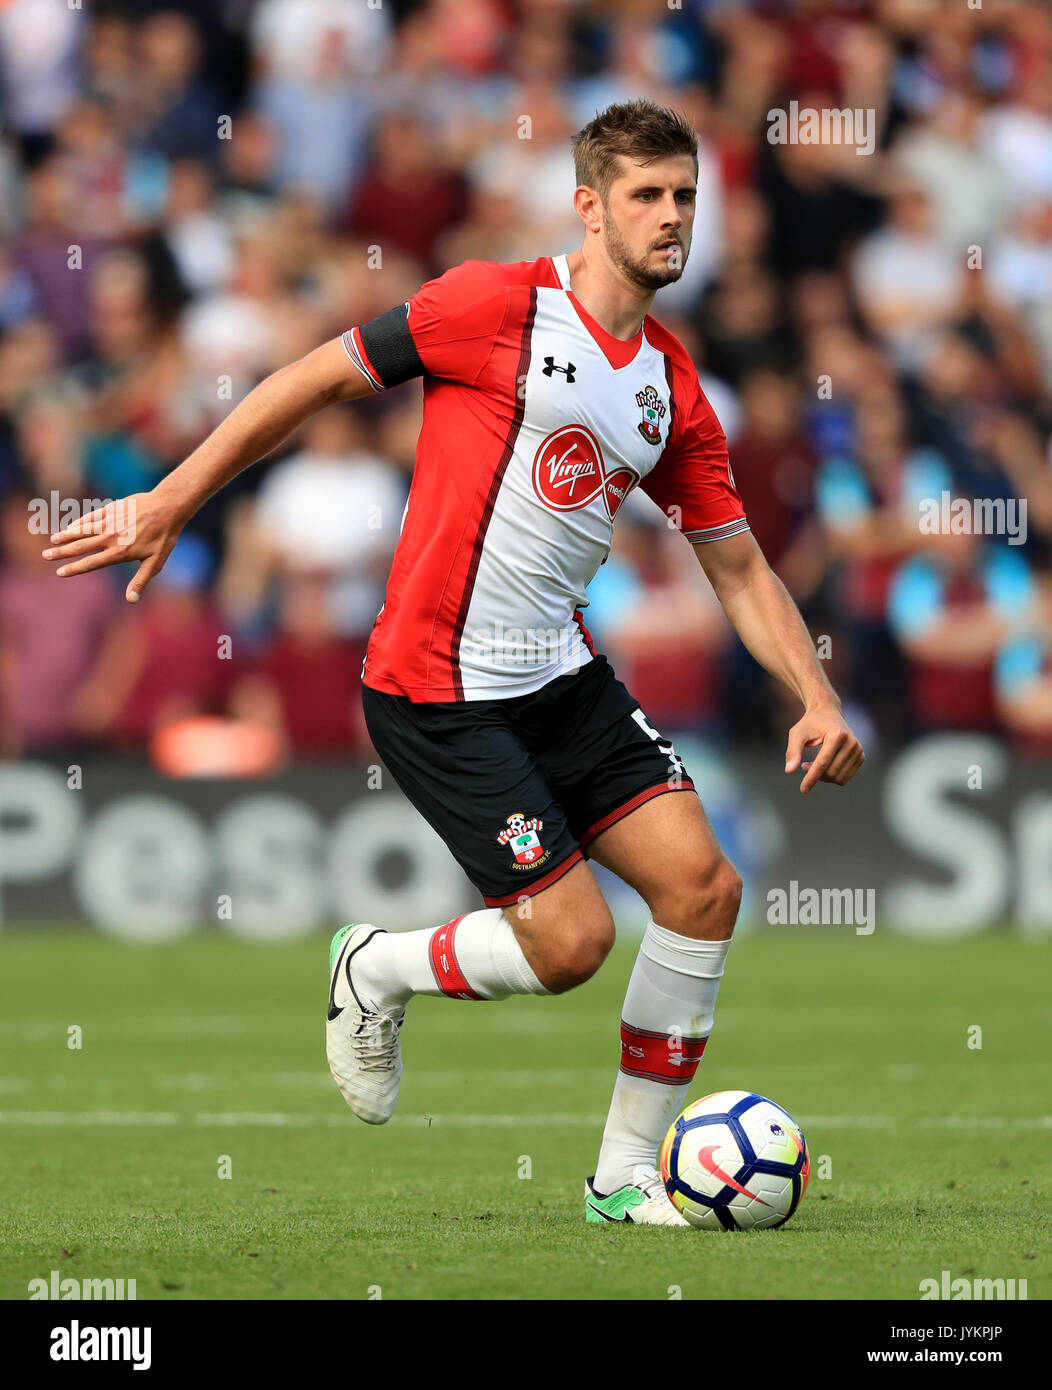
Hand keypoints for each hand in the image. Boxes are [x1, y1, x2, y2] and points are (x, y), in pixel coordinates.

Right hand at [42, 490, 183, 602]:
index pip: (91, 563)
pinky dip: (80, 522)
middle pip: (80, 546)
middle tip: (45, 556)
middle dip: (62, 553)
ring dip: (66, 535)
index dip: (74, 568)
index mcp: (120, 552)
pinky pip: (91, 517)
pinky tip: (71, 527)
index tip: (60, 572)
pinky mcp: (112, 509)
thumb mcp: (155, 563)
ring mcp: (110, 522)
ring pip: (82, 530)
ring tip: (53, 541)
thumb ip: (140, 581)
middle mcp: (111, 537)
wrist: (167, 508)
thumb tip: (131, 601)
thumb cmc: (164, 538)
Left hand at [784, 704, 864, 792]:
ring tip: (812, 764)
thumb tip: (789, 771)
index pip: (823, 764)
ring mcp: (858, 750)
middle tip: (803, 765)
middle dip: (815, 775)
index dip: (811, 778)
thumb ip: (792, 751)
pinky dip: (832, 776)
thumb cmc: (810, 723)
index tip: (803, 790)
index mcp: (837, 735)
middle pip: (831, 772)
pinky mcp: (861, 757)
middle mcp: (851, 743)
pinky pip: (844, 778)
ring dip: (823, 777)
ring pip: (838, 778)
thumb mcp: (797, 733)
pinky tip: (824, 766)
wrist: (828, 713)